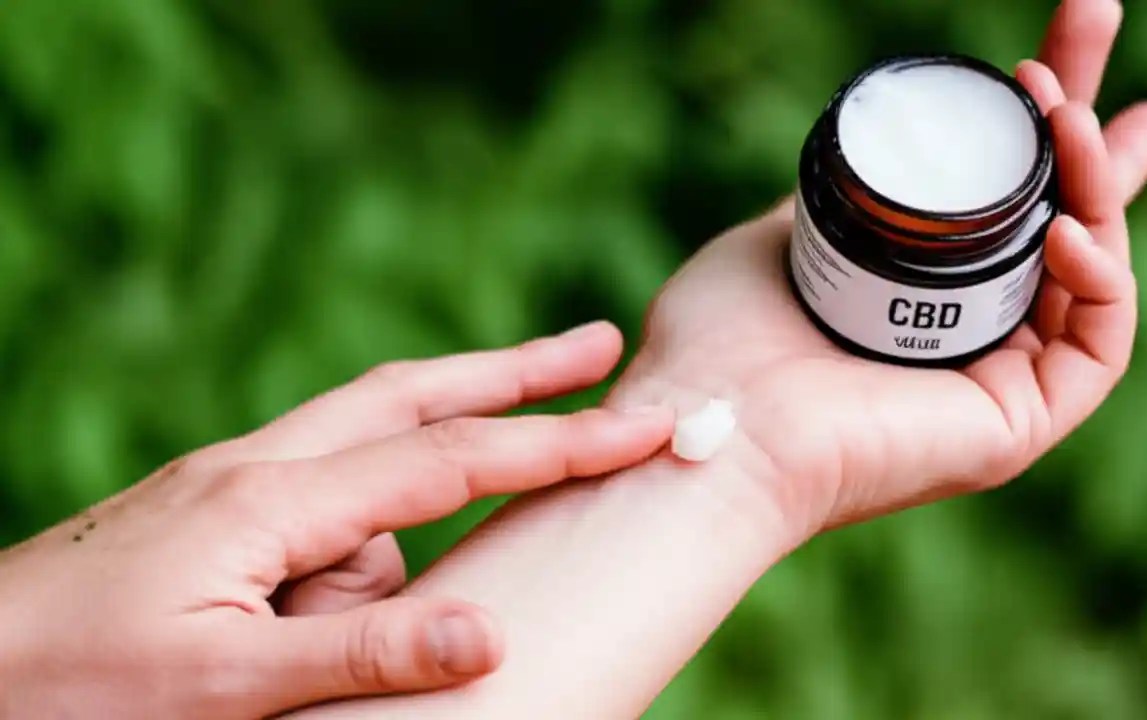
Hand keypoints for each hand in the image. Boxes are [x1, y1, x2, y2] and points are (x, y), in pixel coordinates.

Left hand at [0, 322, 672, 719]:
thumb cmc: (71, 682)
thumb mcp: (222, 685)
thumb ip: (360, 655)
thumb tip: (492, 631)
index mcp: (273, 499)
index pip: (448, 459)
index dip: (555, 442)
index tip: (643, 422)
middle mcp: (262, 467)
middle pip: (415, 395)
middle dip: (517, 370)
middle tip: (602, 344)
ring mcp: (238, 481)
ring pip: (367, 456)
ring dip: (420, 489)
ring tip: (374, 586)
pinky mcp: (220, 510)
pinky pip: (324, 506)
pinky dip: (364, 537)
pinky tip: (330, 606)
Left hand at [608, 0, 1146, 541]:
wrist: (705, 428)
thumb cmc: (716, 348)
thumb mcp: (776, 242)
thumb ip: (840, 205)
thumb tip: (877, 150)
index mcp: (914, 305)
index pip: (995, 208)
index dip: (1027, 133)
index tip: (1039, 61)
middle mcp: (965, 342)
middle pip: (1061, 222)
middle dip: (1088, 128)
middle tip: (1092, 21)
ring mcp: (996, 384)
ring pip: (1089, 270)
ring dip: (1095, 180)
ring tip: (1070, 114)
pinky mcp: (1014, 426)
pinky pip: (1098, 347)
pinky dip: (1101, 280)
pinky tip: (1066, 227)